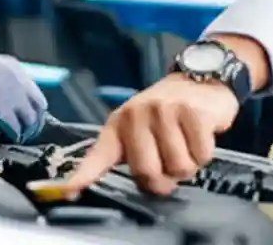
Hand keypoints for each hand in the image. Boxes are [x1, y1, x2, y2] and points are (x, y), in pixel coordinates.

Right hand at [0, 42, 48, 141]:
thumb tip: (13, 109)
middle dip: (30, 125)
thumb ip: (1, 84)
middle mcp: (16, 78)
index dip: (31, 113)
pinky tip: (1, 139)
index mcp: (13, 67)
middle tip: (19, 136)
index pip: (37, 97)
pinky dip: (11, 137)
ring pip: (30, 122)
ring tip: (9, 140)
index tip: (23, 124)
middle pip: (38, 111)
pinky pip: (15, 130)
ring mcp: (9, 93)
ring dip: (22, 133)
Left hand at [65, 73, 238, 195]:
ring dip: (188, 164)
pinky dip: (204, 153)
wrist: (200, 80)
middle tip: (169, 162)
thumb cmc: (168, 114)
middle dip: (164, 179)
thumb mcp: (140, 130)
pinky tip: (199, 136)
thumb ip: (132, 157)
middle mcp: (136, 115)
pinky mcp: (191, 111)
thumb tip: (131, 186)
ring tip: (185, 144)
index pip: (98, 156)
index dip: (83, 176)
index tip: (67, 192)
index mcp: (118, 125)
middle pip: (147, 172)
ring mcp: (164, 111)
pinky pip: (200, 155)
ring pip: (178, 167)